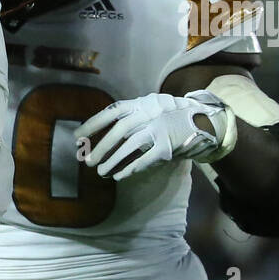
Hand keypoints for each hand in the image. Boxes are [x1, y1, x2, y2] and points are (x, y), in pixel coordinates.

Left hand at [75, 90, 233, 180]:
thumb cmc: (166, 118)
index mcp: (140, 104)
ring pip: (132, 145)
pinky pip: (147, 159)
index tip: (76, 137)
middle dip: (102, 146)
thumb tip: (98, 139)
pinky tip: (120, 175)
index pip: (112, 111)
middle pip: (121, 130)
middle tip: (88, 161)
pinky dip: (131, 168)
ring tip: (101, 172)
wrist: (202, 120)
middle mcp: (149, 113)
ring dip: (114, 161)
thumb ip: (128, 120)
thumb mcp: (147, 111)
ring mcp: (161, 128)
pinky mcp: (170, 145)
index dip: (93, 124)